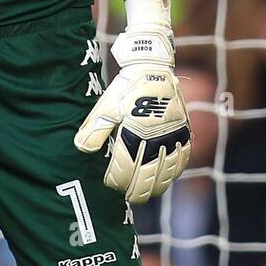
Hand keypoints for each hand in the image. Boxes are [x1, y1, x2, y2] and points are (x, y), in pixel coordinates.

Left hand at [74, 0, 190, 203]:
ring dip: (158, 186)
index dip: (117, 181)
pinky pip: (183, 158)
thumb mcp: (105, 107)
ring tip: (148, 193)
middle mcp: (155, 137)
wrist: (152, 67)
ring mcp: (172, 135)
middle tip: (129, 198)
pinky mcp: (183, 130)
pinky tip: (168, 178)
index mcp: (134, 133)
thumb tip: (82, 150)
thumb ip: (94, 130)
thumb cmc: (124, 89)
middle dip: (138, 192)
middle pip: (148, 176)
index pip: (125, 169)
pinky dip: (175, 172)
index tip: (110, 185)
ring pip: (167, 172)